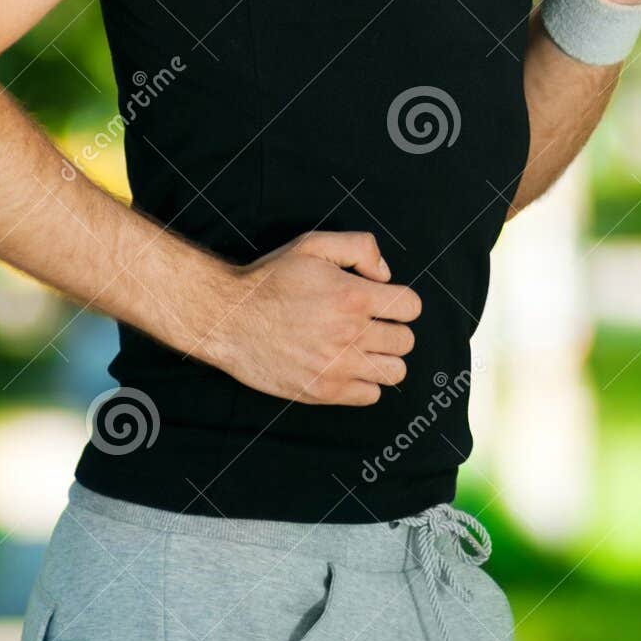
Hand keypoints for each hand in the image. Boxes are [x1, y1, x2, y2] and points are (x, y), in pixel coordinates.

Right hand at [209, 230, 419, 405]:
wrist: (229, 318)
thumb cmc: (270, 280)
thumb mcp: (314, 245)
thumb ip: (360, 248)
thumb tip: (386, 275)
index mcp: (353, 296)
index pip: (411, 307)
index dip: (400, 303)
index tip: (384, 304)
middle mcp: (351, 333)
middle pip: (406, 341)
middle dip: (393, 330)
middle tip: (370, 326)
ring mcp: (338, 366)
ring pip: (395, 372)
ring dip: (383, 359)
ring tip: (362, 349)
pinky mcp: (323, 391)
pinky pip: (371, 395)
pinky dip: (365, 384)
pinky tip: (347, 367)